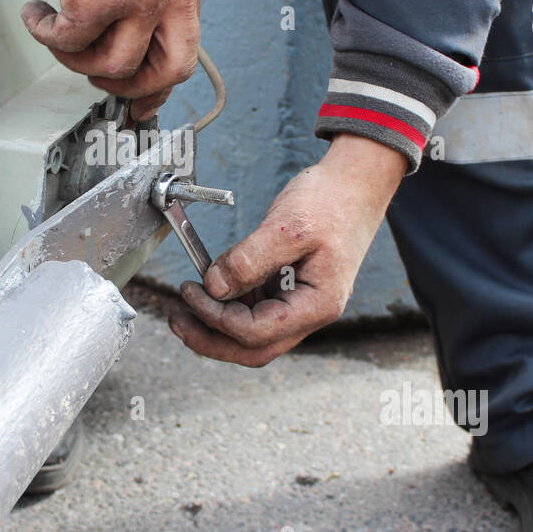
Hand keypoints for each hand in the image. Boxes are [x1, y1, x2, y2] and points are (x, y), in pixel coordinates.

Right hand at [5, 0, 210, 119]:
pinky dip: (46, 34)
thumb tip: (137, 45)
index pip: (187, 48)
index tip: (141, 99)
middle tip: (98, 79)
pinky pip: (70, 42)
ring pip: (116, 65)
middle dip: (131, 88)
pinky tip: (38, 14)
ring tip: (57, 31)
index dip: (159, 83)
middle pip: (170, 69)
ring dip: (77, 58)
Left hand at [169, 134, 406, 366]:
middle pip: (254, 348)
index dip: (218, 318)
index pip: (258, 331)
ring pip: (252, 333)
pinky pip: (253, 309)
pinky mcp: (287, 288)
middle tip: (178, 321)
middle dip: (211, 340)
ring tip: (185, 306)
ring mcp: (298, 302)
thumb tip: (214, 287)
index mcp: (318, 304)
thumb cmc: (331, 201)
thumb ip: (249, 260)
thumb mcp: (287, 227)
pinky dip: (228, 306)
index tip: (192, 292)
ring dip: (216, 325)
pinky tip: (208, 289)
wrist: (354, 183)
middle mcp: (309, 311)